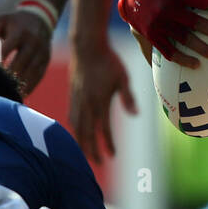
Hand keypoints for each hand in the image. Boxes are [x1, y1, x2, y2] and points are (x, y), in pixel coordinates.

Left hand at [0, 10, 51, 94]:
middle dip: (8, 75)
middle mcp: (34, 42)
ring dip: (19, 84)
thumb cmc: (15, 23)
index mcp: (21, 32)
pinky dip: (29, 86)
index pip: (8, 47)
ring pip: (31, 72)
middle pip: (20, 62)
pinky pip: (38, 76)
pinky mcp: (46, 60)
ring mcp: (42, 52)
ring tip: (7, 94)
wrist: (41, 20)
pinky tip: (20, 95)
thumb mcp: (3, 20)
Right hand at [68, 36, 136, 162]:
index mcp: (99, 101)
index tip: (112, 155)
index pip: (104, 129)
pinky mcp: (72, 93)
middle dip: (91, 150)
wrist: (87, 45)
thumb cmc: (109, 60)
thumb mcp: (123, 77)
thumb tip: (136, 115)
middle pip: (86, 133)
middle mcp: (85, 103)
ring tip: (85, 152)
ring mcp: (76, 99)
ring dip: (80, 142)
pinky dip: (74, 129)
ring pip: (76, 127)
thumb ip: (128, 97)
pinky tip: (78, 132)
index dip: (108, 143)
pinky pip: (71, 116)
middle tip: (97, 163)